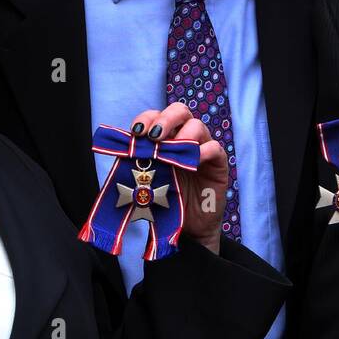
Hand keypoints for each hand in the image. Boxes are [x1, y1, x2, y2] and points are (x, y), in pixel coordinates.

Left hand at [125, 103, 226, 254]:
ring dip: (184, 135)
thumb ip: (137, 163)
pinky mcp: (218, 163)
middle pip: (180, 111)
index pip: (156, 116)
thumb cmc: (165, 201)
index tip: (136, 132)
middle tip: (154, 136)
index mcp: (165, 137)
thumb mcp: (146, 180)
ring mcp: (202, 148)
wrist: (187, 227)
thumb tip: (121, 150)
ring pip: (198, 126)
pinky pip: (215, 148)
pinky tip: (194, 161)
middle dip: (166, 119)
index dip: (146, 119)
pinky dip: (204, 151)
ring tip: (173, 151)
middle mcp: (184, 138)